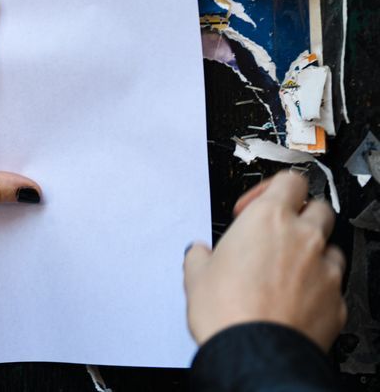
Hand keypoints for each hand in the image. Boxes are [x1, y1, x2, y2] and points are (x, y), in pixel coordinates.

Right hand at [183, 170, 346, 351]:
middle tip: (277, 232)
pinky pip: (334, 285)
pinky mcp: (337, 302)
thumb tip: (198, 254)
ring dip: (312, 252)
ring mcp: (325, 271)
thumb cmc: (228, 310)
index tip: (256, 205)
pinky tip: (296, 299)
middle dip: (300, 215)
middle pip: (319, 207)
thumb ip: (200, 254)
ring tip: (287, 268)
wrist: (255, 353)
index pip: (290, 180)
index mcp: (268, 219)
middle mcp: (303, 238)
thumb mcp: (196, 274)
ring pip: (331, 246)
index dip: (273, 188)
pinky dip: (318, 287)